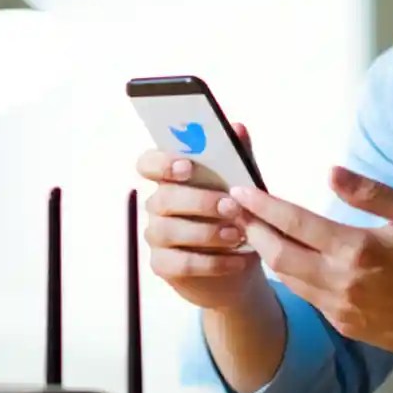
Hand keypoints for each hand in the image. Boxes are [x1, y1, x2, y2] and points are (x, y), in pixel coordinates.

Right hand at [138, 123, 265, 310]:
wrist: (240, 264)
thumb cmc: (237, 216)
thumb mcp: (244, 186)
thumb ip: (239, 157)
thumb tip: (238, 127)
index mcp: (172, 179)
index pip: (148, 163)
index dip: (161, 163)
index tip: (187, 167)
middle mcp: (158, 205)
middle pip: (163, 198)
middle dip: (199, 201)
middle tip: (231, 207)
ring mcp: (157, 236)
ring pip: (168, 230)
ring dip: (206, 232)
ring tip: (238, 235)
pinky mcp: (163, 265)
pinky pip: (180, 263)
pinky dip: (212, 262)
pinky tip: (237, 260)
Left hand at [230, 168, 392, 355]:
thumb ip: (369, 192)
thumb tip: (330, 173)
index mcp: (355, 248)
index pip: (295, 222)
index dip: (262, 205)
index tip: (241, 192)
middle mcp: (339, 280)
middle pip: (277, 254)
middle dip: (251, 230)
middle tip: (234, 212)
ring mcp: (337, 307)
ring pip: (286, 278)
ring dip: (267, 254)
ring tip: (254, 233)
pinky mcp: (342, 324)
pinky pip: (306, 296)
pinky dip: (291, 275)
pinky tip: (288, 260)